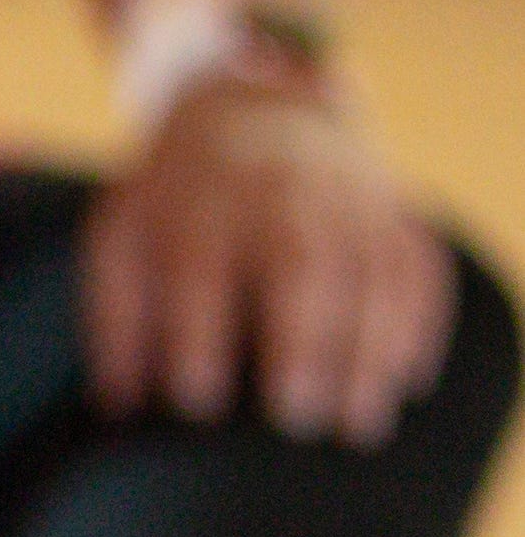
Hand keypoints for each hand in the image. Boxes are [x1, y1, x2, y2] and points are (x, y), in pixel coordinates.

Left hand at [83, 79, 456, 446]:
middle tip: (296, 419)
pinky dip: (418, 322)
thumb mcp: (122, 242)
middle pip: (302, 263)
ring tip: (357, 424)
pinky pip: (419, 263)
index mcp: (199, 204)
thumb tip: (118, 406)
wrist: (255, 112)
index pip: (197, 270)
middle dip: (303, 343)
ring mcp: (349, 198)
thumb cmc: (175, 204)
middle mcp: (282, 194)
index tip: (196, 402)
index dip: (196, 336)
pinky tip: (404, 381)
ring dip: (371, 349)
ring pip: (373, 270)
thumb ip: (117, 322)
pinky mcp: (395, 211)